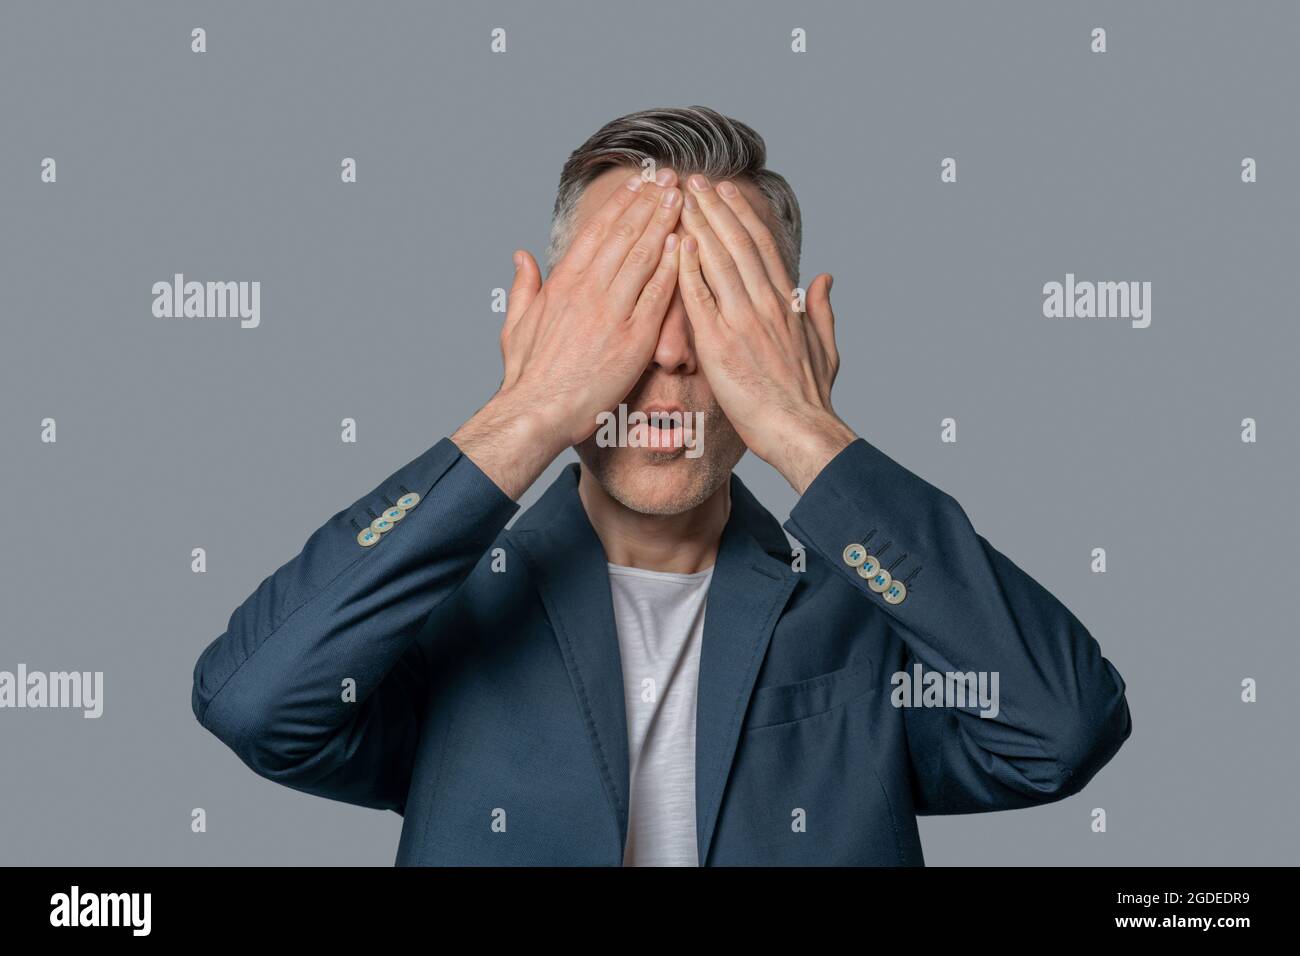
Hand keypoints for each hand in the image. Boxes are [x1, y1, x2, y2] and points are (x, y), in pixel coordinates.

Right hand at [453, 169, 683, 497]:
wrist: (538, 411)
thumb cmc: (528, 375)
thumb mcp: (517, 324)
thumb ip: (524, 286)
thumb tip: (522, 255)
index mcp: (562, 284)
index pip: (596, 233)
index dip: (620, 206)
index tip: (637, 185)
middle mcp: (588, 291)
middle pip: (624, 235)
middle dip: (649, 202)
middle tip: (670, 177)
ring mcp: (611, 313)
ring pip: (643, 256)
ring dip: (664, 223)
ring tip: (682, 197)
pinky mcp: (632, 339)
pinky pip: (657, 296)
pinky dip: (671, 267)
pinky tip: (685, 244)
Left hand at [676, 174, 856, 494]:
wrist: (801, 431)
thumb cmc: (810, 397)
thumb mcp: (826, 347)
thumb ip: (822, 309)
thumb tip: (824, 276)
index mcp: (786, 303)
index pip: (761, 246)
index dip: (741, 215)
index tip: (725, 191)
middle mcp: (765, 304)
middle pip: (737, 243)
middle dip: (714, 208)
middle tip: (693, 181)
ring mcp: (742, 322)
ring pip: (718, 261)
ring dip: (698, 225)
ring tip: (679, 198)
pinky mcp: (720, 344)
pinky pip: (699, 298)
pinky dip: (687, 268)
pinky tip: (675, 243)